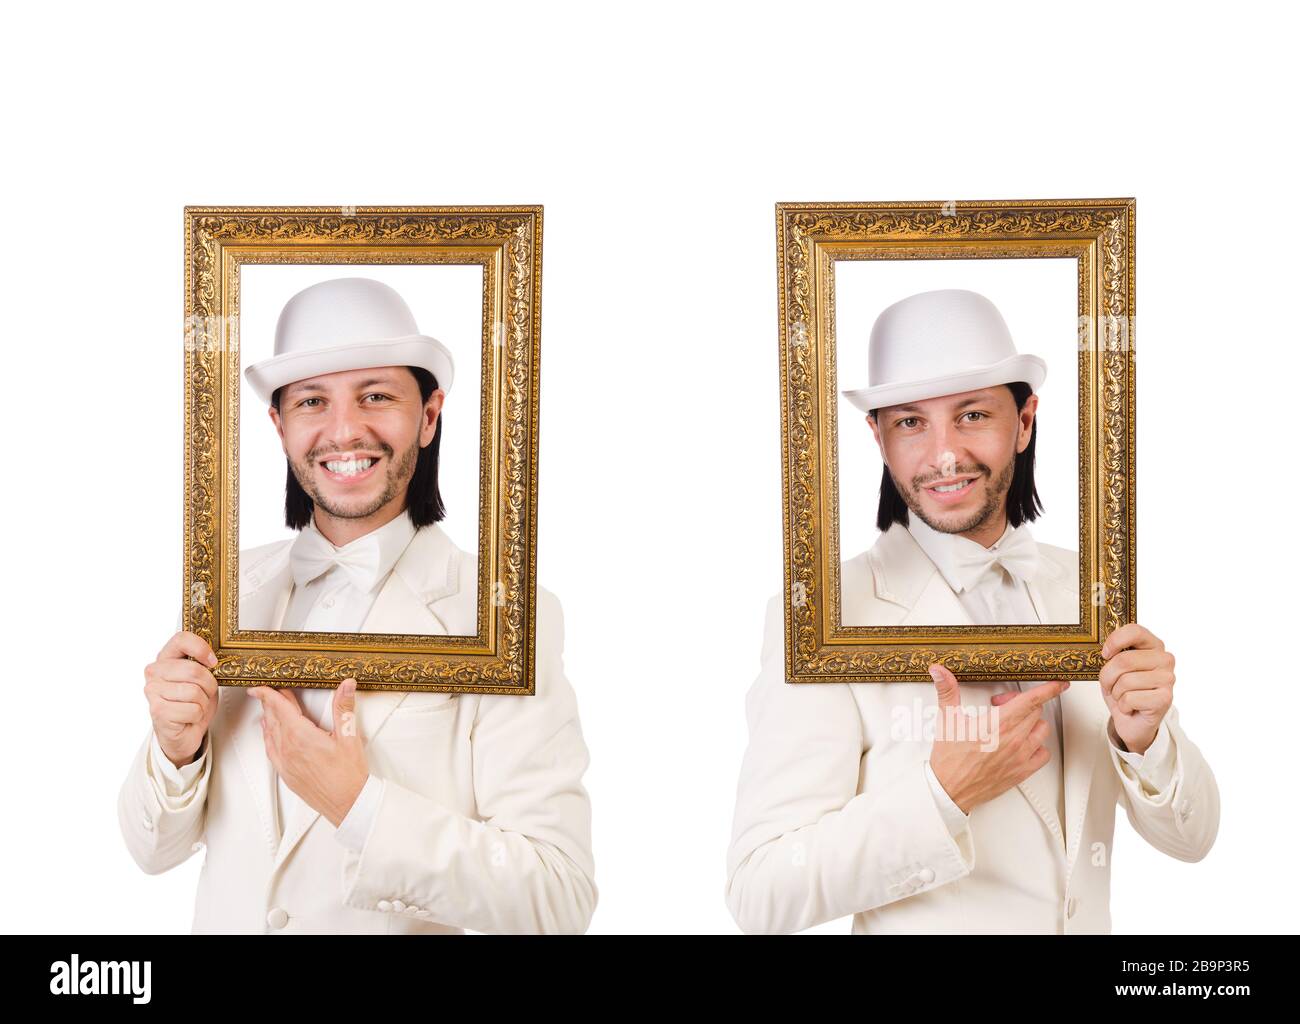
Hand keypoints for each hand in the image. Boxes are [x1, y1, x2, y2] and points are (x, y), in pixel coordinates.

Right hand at [145, 630, 219, 769]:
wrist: (182, 732)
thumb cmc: (192, 702)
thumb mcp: (201, 679)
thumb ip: (203, 664)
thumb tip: (214, 659)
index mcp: (165, 658)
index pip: (181, 639)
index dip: (201, 648)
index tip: (213, 662)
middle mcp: (154, 672)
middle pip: (193, 670)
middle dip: (209, 685)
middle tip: (206, 693)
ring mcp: (153, 691)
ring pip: (194, 691)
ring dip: (203, 702)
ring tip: (195, 705)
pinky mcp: (157, 710)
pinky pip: (192, 709)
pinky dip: (198, 715)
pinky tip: (188, 717)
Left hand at [250, 678, 368, 827]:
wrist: (347, 803)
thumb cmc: (349, 774)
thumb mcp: (349, 736)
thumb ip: (344, 707)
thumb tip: (346, 685)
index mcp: (301, 736)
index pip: (279, 708)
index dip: (267, 694)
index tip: (259, 687)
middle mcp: (288, 749)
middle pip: (273, 718)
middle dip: (271, 702)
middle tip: (272, 691)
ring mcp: (285, 762)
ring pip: (270, 734)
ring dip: (269, 718)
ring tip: (270, 708)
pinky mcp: (286, 773)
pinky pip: (270, 750)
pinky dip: (268, 737)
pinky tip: (270, 733)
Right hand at [927, 663, 1069, 813]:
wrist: (949, 790)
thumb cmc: (949, 758)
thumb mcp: (947, 719)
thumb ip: (947, 691)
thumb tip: (939, 672)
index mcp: (997, 724)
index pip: (1031, 701)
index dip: (1049, 689)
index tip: (1058, 683)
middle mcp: (1013, 740)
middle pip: (1036, 711)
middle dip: (1022, 702)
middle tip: (1002, 704)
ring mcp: (1020, 757)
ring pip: (1042, 730)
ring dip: (1031, 722)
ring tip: (1012, 722)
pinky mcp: (1023, 771)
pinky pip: (1043, 753)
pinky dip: (1037, 745)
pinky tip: (1022, 742)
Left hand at [1099, 622, 1174, 754]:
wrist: (1133, 722)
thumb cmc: (1124, 692)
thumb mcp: (1115, 669)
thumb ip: (1114, 654)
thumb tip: (1105, 650)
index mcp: (1153, 645)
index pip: (1134, 631)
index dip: (1114, 641)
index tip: (1105, 654)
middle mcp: (1165, 659)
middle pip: (1124, 660)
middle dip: (1108, 676)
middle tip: (1110, 685)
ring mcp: (1168, 679)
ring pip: (1125, 681)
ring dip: (1115, 693)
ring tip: (1123, 697)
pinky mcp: (1165, 698)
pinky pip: (1130, 698)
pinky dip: (1123, 706)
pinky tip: (1131, 707)